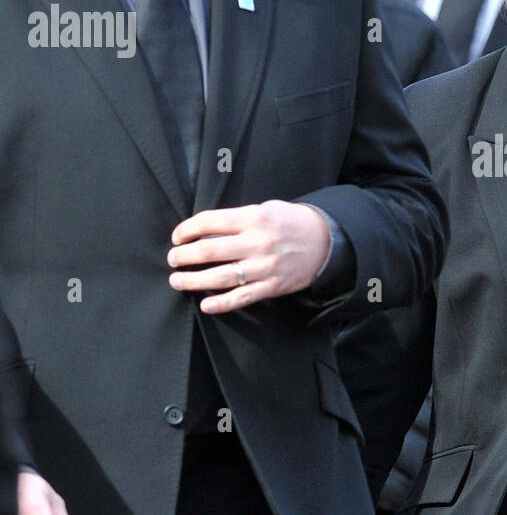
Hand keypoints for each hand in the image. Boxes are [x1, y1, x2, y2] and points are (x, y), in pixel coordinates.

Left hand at [168, 201, 330, 314]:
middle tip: (173, 259)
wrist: (325, 241)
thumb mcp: (265, 209)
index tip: (177, 237)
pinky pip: (242, 298)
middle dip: (183, 256)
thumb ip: (237, 219)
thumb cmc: (289, 223)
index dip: (186, 230)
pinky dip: (221, 303)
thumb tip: (202, 232)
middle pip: (209, 251)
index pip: (210, 222)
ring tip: (177, 280)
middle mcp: (258, 242)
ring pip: (221, 277)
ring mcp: (265, 267)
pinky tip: (205, 305)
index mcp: (254, 218)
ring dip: (193, 280)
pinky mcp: (272, 286)